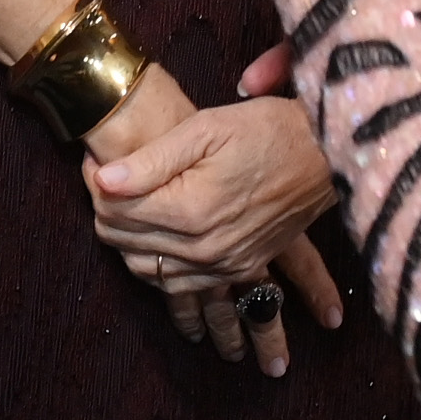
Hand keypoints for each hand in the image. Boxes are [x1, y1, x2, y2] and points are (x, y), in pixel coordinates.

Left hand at [88, 70, 344, 377]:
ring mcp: (224, 265)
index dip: (95, 185)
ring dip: (130, 250)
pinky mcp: (240, 270)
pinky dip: (163, 277)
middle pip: (126, 244)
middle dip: (107, 214)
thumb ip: (151, 160)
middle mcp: (203, 248)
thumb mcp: (206, 129)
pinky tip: (159, 254)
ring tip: (125, 223)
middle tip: (105, 184)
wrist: (326, 155)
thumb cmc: (266, 131)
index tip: (94, 163)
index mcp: (189, 210)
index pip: (114, 212)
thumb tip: (103, 179)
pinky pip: (186, 290)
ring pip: (149, 274)